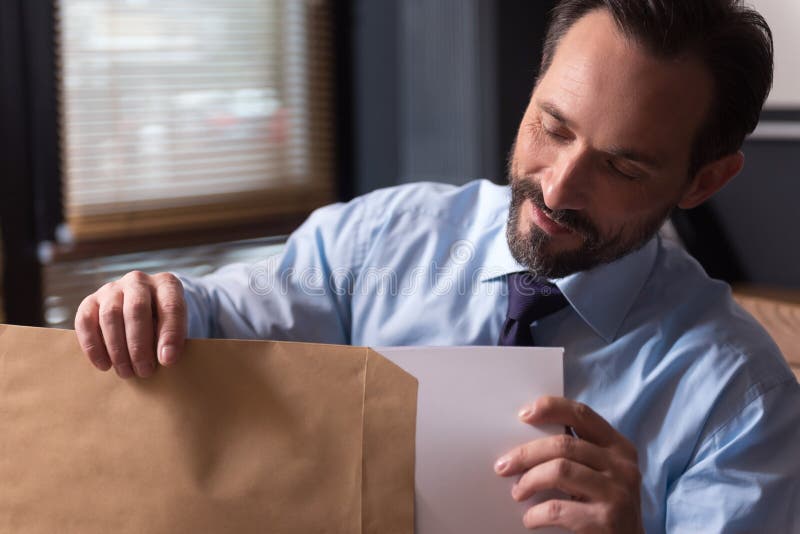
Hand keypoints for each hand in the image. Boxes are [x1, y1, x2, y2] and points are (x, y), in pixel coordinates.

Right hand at [74, 271, 186, 378]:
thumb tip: (165, 359)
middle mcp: (138, 281)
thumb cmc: (164, 323)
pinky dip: (93, 346)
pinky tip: (104, 365)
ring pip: (110, 315)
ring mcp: (112, 288)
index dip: (170, 334)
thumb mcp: (176, 326)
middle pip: (136, 309)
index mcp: (166, 284)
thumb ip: (173, 338)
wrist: (144, 308)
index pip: (171, 306)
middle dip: (140, 345)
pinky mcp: (90, 301)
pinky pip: (85, 321)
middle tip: (145, 371)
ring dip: (117, 349)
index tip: (168, 361)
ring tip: (126, 372)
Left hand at [494, 396, 642, 532]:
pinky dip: (536, 513)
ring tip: (518, 492)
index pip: (582, 414)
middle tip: (504, 465)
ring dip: (529, 481)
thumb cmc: (606, 507)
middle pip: (563, 445)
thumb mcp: (602, 474)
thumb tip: (528, 438)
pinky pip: (558, 508)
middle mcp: (623, 466)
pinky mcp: (606, 520)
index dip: (551, 408)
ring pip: (559, 471)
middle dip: (526, 453)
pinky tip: (531, 518)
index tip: (523, 414)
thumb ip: (579, 454)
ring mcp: (617, 493)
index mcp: (619, 448)